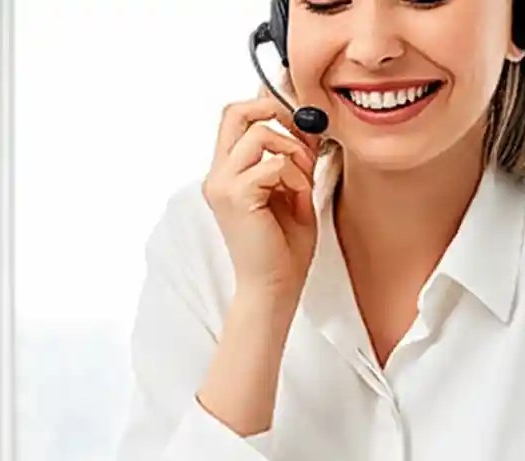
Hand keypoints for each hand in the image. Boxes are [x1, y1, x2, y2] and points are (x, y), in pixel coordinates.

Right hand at [201, 94, 321, 303]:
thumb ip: (293, 156)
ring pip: (260, 133)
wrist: (275, 288)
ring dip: (293, 152)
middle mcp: (218, 175)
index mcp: (227, 173)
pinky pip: (274, 163)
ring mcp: (222, 185)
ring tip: (303, 182)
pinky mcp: (236, 196)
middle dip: (275, 111)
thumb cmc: (284, 248)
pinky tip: (299, 199)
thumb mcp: (293, 190)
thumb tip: (307, 120)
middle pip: (236, 112)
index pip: (236, 117)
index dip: (269, 108)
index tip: (300, 124)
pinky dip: (296, 176)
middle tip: (303, 130)